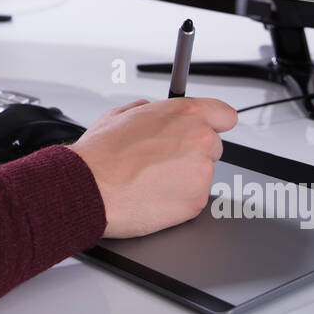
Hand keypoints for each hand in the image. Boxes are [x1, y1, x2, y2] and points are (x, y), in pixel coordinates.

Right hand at [69, 97, 237, 237]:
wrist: (88, 187)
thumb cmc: (100, 154)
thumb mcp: (121, 114)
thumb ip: (149, 110)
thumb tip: (151, 113)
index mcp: (185, 114)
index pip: (224, 115)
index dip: (214, 123)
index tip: (208, 130)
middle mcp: (200, 140)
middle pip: (213, 147)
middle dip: (192, 154)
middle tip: (162, 161)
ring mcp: (200, 173)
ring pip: (202, 175)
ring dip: (183, 178)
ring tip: (150, 180)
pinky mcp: (196, 202)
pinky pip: (193, 199)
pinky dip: (177, 199)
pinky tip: (152, 195)